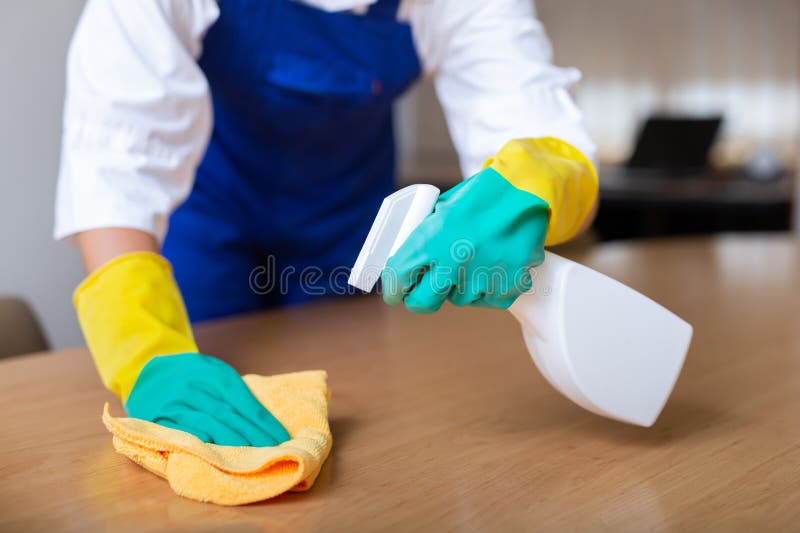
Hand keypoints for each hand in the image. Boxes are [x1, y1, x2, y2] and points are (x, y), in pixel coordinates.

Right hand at [125, 353, 289, 446]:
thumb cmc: (192, 376)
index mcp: (216, 374)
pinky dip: (203, 446)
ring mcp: (176, 403)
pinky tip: (218, 456)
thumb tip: (264, 423)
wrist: (147, 369)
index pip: (246, 402)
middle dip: (253, 438)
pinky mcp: (159, 419)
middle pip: (230, 417)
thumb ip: (235, 393)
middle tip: (271, 455)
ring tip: (251, 461)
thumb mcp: (215, 373)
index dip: (265, 423)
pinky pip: (184, 434)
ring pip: (209, 426)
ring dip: (232, 446)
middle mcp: (196, 386)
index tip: (281, 440)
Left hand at [380, 137, 597, 313]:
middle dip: (420, 298)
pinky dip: (489, 287)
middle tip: (424, 290)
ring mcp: (483, 277)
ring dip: (460, 286)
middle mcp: (454, 262)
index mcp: (431, 238)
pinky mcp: (509, 285)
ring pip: (459, 300)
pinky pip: (489, 299)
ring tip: (473, 258)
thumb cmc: (480, 196)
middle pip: (423, 303)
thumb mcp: (440, 209)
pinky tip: (493, 263)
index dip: (392, 289)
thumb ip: (421, 237)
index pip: (397, 279)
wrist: (527, 189)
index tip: (394, 293)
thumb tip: (402, 263)